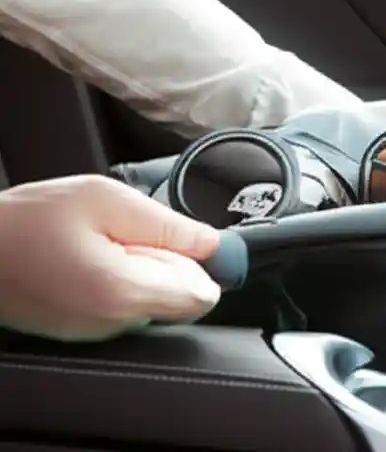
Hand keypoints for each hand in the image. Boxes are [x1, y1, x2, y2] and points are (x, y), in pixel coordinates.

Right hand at [0, 175, 221, 341]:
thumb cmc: (26, 221)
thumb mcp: (104, 200)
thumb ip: (167, 224)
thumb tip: (212, 243)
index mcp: (124, 294)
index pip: (202, 296)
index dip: (199, 264)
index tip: (178, 241)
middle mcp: (113, 324)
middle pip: (181, 299)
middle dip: (168, 264)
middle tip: (126, 237)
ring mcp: (95, 333)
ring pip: (152, 301)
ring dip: (141, 271)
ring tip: (99, 246)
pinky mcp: (80, 331)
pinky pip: (123, 306)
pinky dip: (118, 282)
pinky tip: (87, 262)